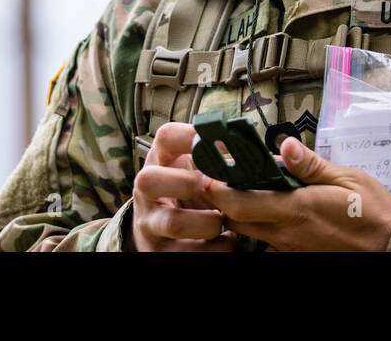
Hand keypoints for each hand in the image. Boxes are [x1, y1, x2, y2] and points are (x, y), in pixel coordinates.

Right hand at [130, 122, 238, 251]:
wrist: (157, 231)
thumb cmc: (183, 193)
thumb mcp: (189, 171)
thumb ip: (209, 159)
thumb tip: (245, 150)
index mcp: (158, 163)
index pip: (166, 137)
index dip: (193, 137)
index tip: (221, 145)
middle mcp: (146, 193)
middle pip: (149, 180)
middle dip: (186, 183)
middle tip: (210, 188)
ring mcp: (149, 224)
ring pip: (174, 223)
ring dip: (209, 222)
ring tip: (222, 221)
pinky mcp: (159, 252)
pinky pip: (189, 253)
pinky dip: (217, 248)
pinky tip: (226, 241)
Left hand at [201, 136, 390, 250]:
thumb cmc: (372, 212)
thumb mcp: (346, 177)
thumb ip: (310, 164)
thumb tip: (285, 145)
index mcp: (297, 210)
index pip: (239, 204)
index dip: (216, 189)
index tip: (207, 171)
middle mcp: (287, 233)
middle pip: (236, 220)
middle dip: (222, 199)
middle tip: (221, 175)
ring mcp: (290, 247)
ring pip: (249, 231)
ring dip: (240, 211)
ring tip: (244, 187)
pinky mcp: (297, 253)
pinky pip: (267, 240)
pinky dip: (259, 223)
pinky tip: (269, 207)